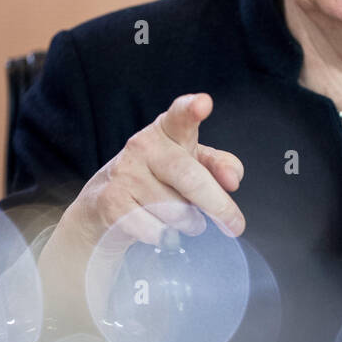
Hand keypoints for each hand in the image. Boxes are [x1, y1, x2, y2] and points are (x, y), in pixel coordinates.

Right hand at [57, 92, 245, 252]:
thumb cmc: (160, 180)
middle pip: (190, 177)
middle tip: (235, 225)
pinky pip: (157, 230)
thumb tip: (233, 180)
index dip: (192, 109)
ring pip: (176, 211)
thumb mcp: (192, 165)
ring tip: (184, 220)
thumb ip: (220, 166)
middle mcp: (143, 146)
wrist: (105, 206)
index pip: (180, 116)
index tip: (204, 104)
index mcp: (166, 130)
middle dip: (218, 205)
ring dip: (190, 223)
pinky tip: (161, 231)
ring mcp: (124, 174)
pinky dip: (167, 237)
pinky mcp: (112, 203)